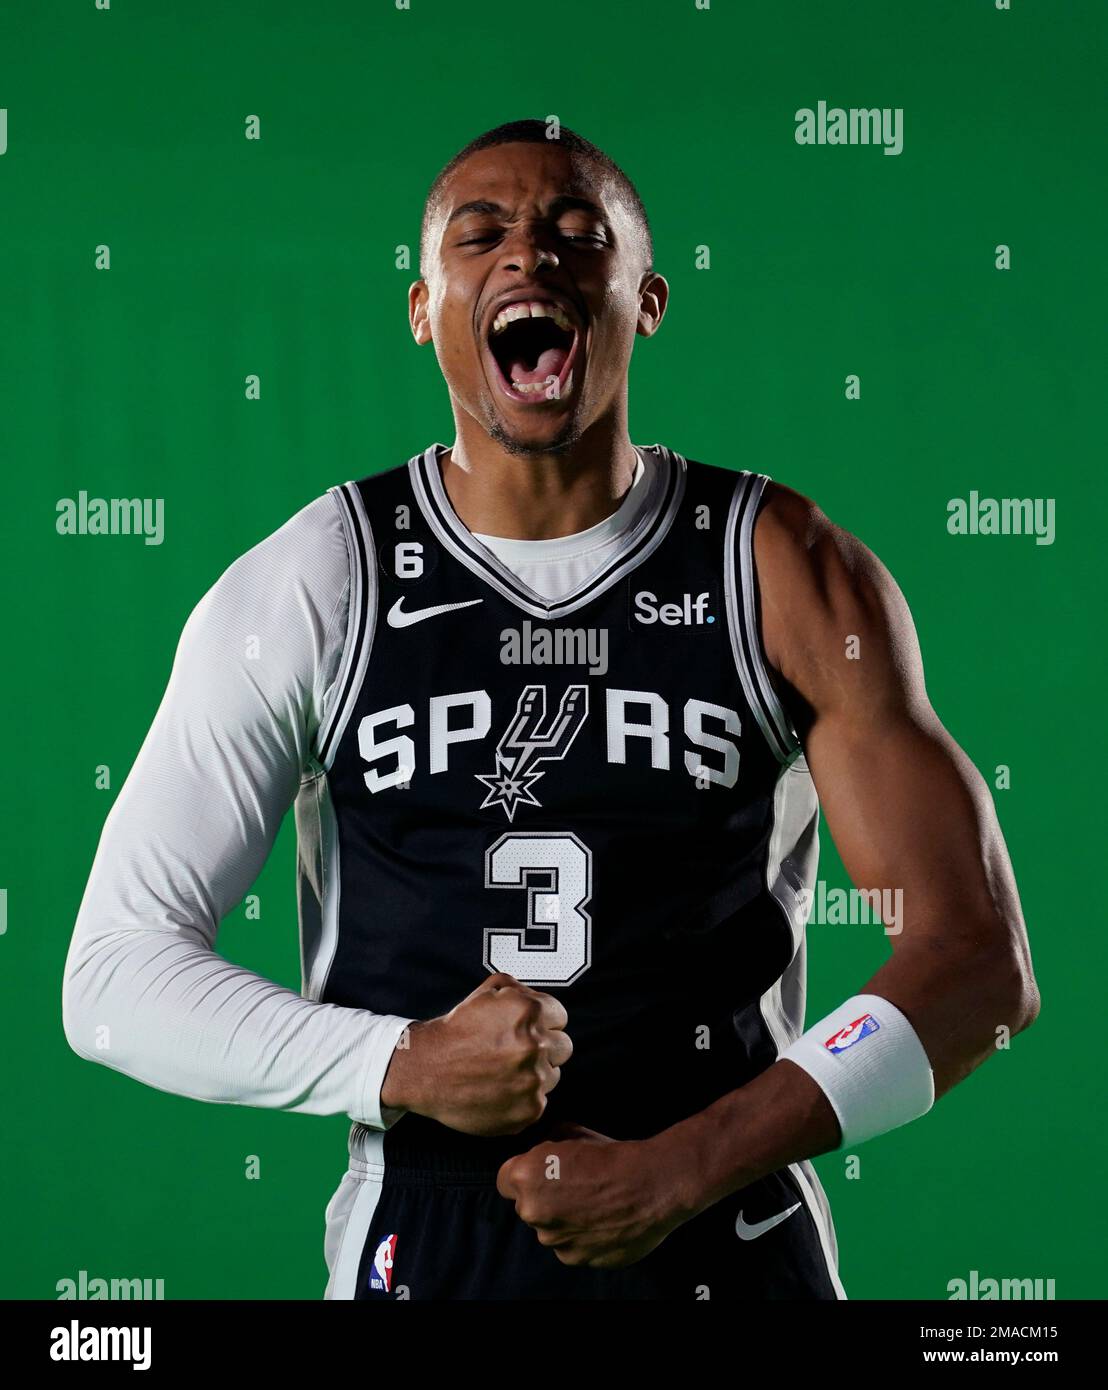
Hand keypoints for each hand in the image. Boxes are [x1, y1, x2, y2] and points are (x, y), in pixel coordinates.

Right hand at [380, 973, 571, 1135]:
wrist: (426, 1069)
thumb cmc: (457, 1029)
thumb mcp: (487, 991)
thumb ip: (521, 990)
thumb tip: (543, 1003)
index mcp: (529, 1012)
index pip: (560, 1017)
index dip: (543, 1022)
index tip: (524, 1031)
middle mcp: (535, 1045)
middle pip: (563, 1047)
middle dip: (545, 1047)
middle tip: (516, 1052)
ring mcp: (533, 1081)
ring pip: (553, 1076)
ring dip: (535, 1073)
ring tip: (504, 1072)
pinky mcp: (528, 1110)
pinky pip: (540, 1102)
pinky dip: (523, 1098)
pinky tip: (500, 1090)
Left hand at [496, 1123, 687, 1269]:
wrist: (649, 1184)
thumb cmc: (610, 1155)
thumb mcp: (572, 1133)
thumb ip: (547, 1146)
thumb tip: (544, 1149)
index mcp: (525, 1178)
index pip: (504, 1180)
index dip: (523, 1174)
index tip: (539, 1172)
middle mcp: (533, 1212)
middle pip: (527, 1206)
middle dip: (544, 1198)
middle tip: (575, 1186)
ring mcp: (554, 1240)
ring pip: (550, 1230)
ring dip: (563, 1220)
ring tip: (594, 1205)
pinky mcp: (576, 1259)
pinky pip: (571, 1247)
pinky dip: (582, 1238)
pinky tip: (603, 1221)